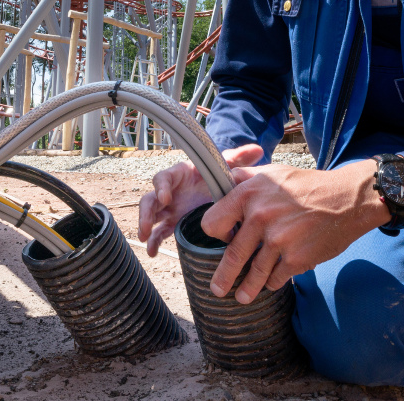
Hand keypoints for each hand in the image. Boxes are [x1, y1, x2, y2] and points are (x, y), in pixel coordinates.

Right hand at [138, 143, 264, 256]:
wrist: (216, 187)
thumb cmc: (217, 174)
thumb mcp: (226, 167)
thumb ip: (239, 158)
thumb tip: (257, 150)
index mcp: (179, 175)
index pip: (163, 178)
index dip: (161, 187)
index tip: (166, 198)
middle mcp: (171, 191)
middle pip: (150, 199)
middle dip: (146, 212)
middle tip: (146, 225)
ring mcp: (170, 208)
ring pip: (151, 216)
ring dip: (145, 226)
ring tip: (145, 239)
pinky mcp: (173, 221)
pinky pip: (160, 232)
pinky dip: (154, 242)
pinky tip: (153, 253)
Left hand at [200, 159, 387, 303]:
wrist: (345, 200)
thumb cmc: (307, 185)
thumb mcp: (272, 172)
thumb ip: (244, 178)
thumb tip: (223, 180)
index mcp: (248, 194)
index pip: (213, 222)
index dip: (217, 233)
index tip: (225, 238)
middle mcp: (260, 216)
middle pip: (232, 255)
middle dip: (223, 277)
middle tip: (217, 289)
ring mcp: (278, 239)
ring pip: (254, 272)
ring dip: (247, 288)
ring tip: (242, 297)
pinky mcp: (296, 258)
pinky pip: (276, 277)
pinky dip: (272, 282)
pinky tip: (271, 283)